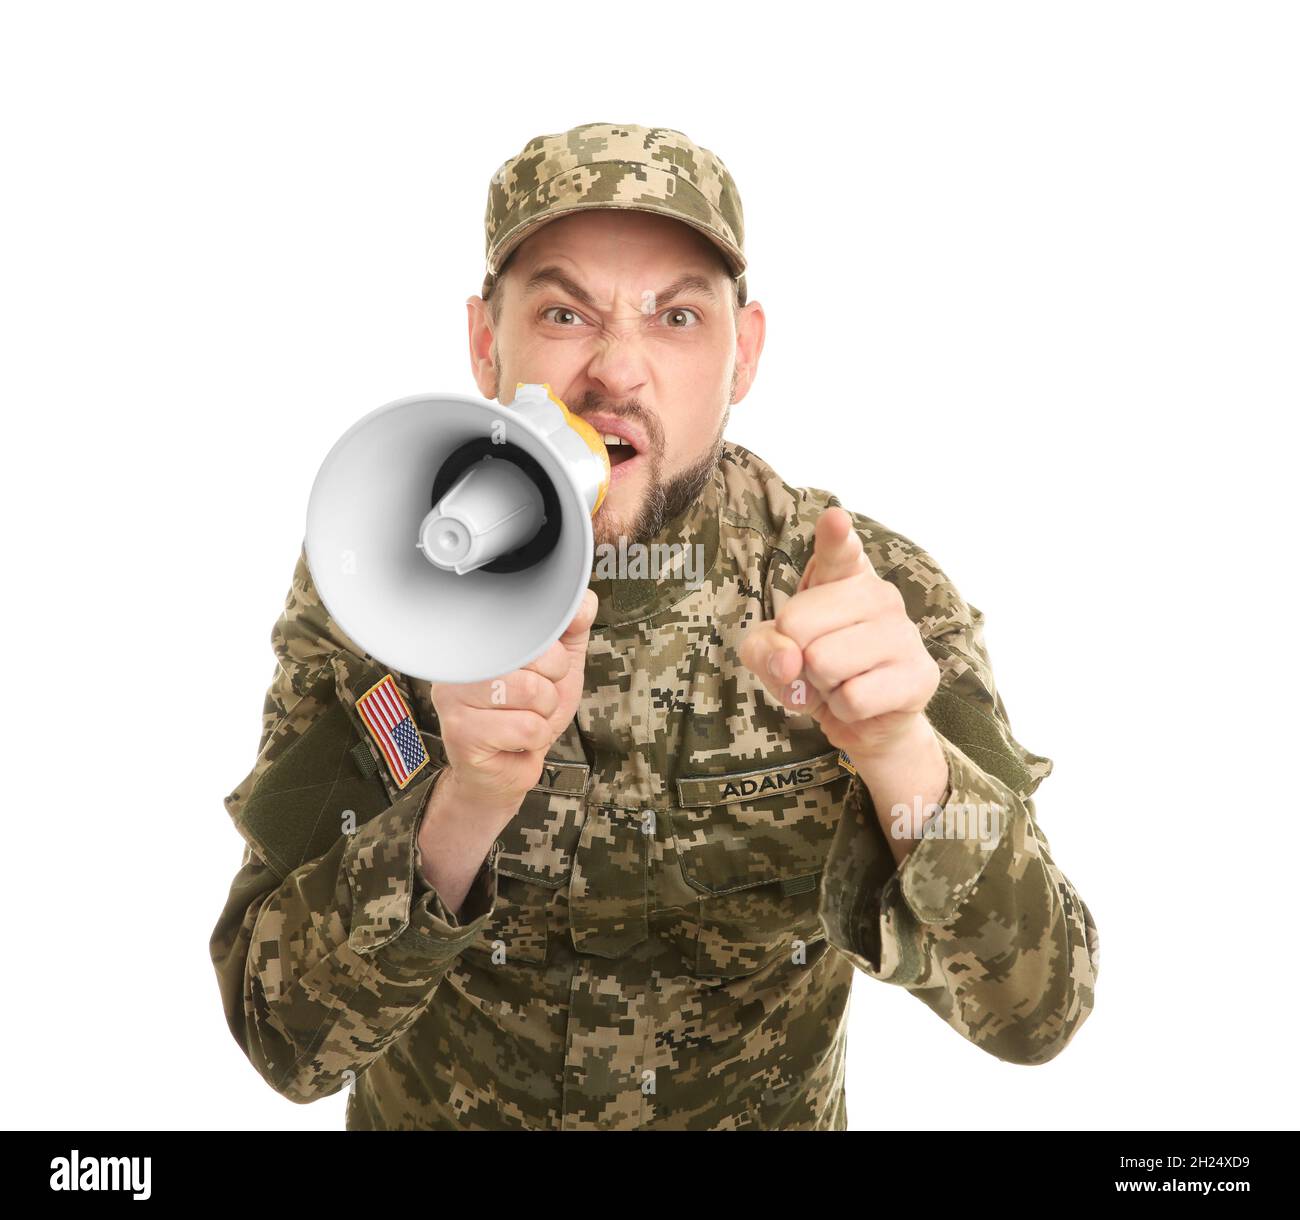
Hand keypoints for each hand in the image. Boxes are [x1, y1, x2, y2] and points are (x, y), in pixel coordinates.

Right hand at [428, 588, 597, 811]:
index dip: (553, 656)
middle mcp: (460, 660)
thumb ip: (571, 630)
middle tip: (530, 703)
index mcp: (480, 637)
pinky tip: (513, 743)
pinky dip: (534, 740)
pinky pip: (526, 728)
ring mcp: (453, 696)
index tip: (537, 672)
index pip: (534, 625)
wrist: (505, 769)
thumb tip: (583, 601)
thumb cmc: (527, 713)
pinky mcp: (461, 733)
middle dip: (550, 688)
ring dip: (542, 715)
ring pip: (531, 691)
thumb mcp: (558, 667)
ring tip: (521, 720)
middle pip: (536, 656)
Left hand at [738, 507, 940, 764]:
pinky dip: (842, 710)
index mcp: (843, 575)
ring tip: (839, 680)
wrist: (861, 719)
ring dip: (820, 686)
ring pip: (823, 663)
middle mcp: (878, 593)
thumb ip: (763, 648)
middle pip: (797, 625)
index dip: (835, 536)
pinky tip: (859, 701)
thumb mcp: (771, 652)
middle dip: (794, 657)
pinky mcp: (919, 675)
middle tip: (818, 663)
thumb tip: (790, 661)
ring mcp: (904, 632)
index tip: (835, 519)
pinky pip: (851, 698)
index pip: (838, 550)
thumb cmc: (814, 669)